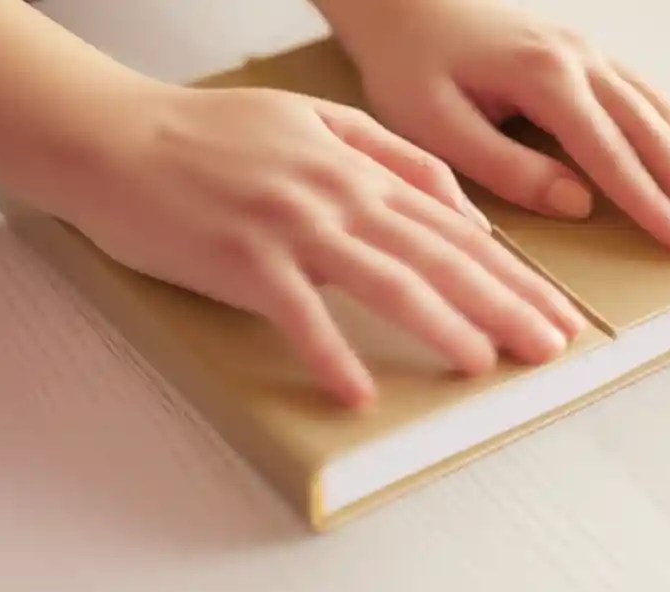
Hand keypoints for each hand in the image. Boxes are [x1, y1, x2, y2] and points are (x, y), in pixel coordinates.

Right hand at [59, 84, 585, 406]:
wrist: (117, 136)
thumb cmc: (214, 134)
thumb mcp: (315, 119)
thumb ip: (392, 155)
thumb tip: (460, 208)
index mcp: (358, 165)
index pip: (455, 227)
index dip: (511, 273)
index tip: (553, 311)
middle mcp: (337, 194)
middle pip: (439, 255)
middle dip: (504, 304)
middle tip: (549, 348)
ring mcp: (291, 226)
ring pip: (386, 279)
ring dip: (441, 324)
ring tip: (484, 363)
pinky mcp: (241, 258)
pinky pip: (297, 315)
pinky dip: (330, 354)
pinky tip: (359, 393)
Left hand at [324, 0, 669, 252]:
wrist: (403, 0)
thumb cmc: (409, 65)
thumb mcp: (435, 125)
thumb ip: (506, 168)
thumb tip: (578, 205)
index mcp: (544, 78)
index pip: (611, 154)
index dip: (650, 204)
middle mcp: (579, 59)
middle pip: (652, 132)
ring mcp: (587, 52)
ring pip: (660, 110)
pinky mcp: (584, 54)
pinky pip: (647, 94)